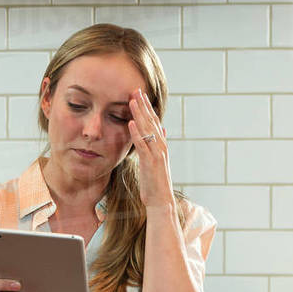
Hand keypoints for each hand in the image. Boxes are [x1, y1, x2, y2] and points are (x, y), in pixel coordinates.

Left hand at [128, 89, 175, 208]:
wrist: (161, 202)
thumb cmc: (156, 184)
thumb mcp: (157, 161)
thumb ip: (159, 144)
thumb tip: (162, 129)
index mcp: (161, 145)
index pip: (154, 122)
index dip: (147, 108)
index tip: (140, 95)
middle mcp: (160, 146)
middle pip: (151, 121)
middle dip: (143, 105)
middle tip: (136, 90)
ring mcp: (156, 154)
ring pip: (147, 130)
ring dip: (139, 114)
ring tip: (132, 100)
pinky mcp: (150, 162)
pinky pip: (142, 145)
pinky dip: (136, 133)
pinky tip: (130, 123)